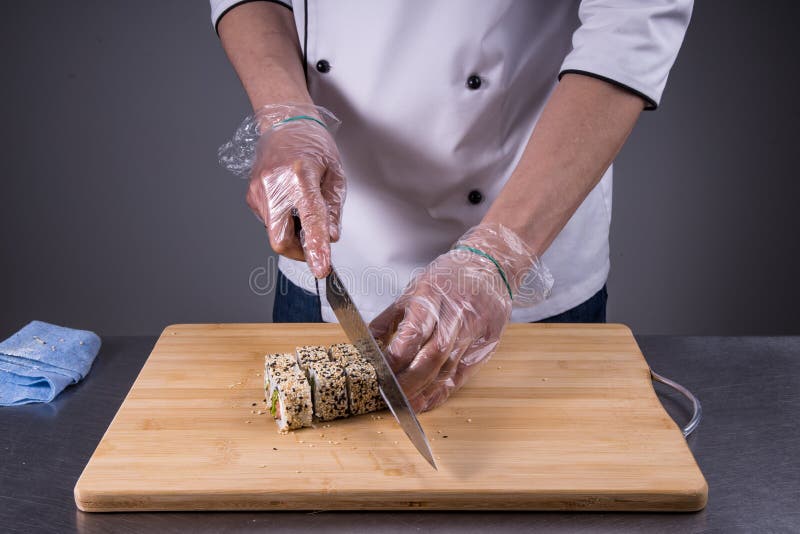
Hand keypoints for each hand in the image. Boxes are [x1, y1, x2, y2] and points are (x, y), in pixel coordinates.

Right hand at [245, 104, 344, 277]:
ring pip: (275, 232)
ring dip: (293, 232)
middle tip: (315, 245)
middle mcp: (274, 185)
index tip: (320, 268)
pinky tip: (290, 201)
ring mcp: (258, 191)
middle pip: (280, 239)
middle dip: (299, 251)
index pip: (310, 221)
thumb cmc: (312, 143)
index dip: (316, 249)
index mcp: (300, 176)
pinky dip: (284, 221)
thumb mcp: (335, 173)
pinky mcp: (251, 195)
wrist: (284, 122)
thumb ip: (333, 208)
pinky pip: (269, 221)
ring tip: (303, 207)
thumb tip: (330, 237)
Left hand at [370, 224, 551, 411]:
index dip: (396, 357)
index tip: (380, 371)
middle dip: (409, 380)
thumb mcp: (412, 290)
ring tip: (404, 404)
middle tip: (389, 394)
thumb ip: (389, 319)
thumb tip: (366, 346)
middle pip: (433, 355)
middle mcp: (456, 314)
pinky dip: (443, 391)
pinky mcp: (488, 343)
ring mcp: (475, 330)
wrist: (490, 265)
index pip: (413, 333)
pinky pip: (463, 374)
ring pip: (449, 368)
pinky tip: (427, 401)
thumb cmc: (447, 278)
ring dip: (425, 390)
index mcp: (432, 295)